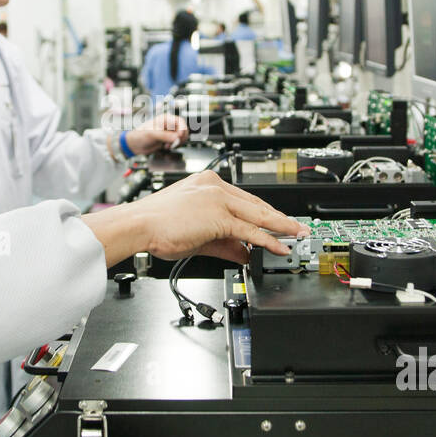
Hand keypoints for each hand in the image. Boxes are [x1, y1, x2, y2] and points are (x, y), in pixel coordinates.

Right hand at [81, 170, 306, 266]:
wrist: (138, 225)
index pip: (244, 199)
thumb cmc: (157, 226)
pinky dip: (268, 240)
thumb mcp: (197, 235)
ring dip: (281, 228)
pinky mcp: (219, 215)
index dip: (263, 214)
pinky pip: (250, 229)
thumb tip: (245, 253)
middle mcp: (215, 186)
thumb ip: (225, 244)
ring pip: (258, 214)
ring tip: (297, 237)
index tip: (277, 224)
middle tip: (297, 229)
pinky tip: (279, 247)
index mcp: (207, 184)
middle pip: (256, 204)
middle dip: (280, 219)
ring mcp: (218, 199)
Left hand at [123, 114, 188, 154]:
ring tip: (168, 146)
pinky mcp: (168, 140)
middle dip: (181, 137)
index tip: (180, 136)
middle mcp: (168, 125)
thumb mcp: (152, 134)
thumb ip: (165, 136)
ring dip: (177, 143)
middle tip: (175, 143)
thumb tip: (177, 138)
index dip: (182, 129)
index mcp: (165, 119)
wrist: (135, 145)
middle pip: (183, 130)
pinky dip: (174, 146)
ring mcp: (169, 133)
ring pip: (181, 137)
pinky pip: (176, 142)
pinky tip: (166, 147)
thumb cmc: (140, 135)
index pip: (180, 121)